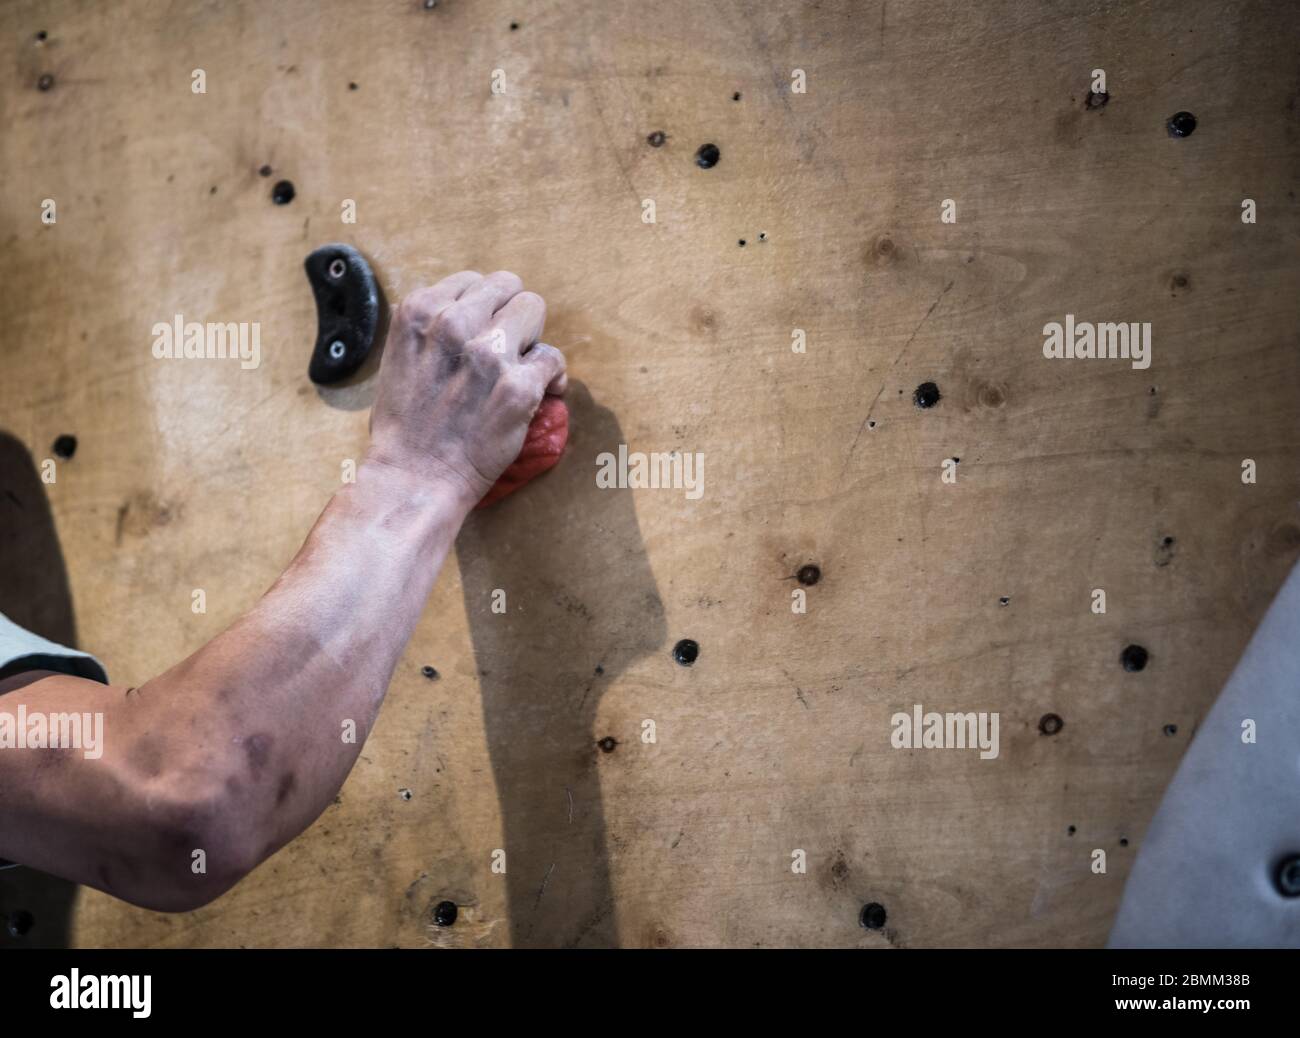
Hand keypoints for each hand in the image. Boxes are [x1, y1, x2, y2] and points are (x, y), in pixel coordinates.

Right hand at [367, 270, 566, 508]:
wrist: (415, 477)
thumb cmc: (405, 427)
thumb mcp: (400, 354)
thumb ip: (430, 326)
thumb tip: (466, 311)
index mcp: (420, 311)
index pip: (471, 281)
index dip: (482, 308)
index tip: (482, 332)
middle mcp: (453, 323)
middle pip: (508, 287)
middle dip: (509, 315)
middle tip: (505, 349)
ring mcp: (488, 353)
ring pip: (534, 310)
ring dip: (531, 338)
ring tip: (522, 367)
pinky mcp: (518, 387)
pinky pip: (553, 359)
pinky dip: (552, 377)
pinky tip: (541, 393)